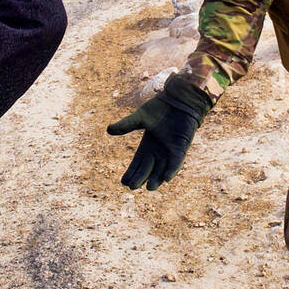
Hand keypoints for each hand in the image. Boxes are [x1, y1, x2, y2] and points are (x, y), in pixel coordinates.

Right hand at [108, 74, 211, 190]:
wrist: (179, 100)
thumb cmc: (160, 108)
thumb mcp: (140, 117)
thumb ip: (126, 125)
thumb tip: (108, 130)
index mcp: (147, 147)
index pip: (137, 164)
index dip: (131, 173)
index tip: (124, 182)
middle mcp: (158, 152)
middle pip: (147, 169)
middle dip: (140, 178)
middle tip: (132, 186)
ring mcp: (170, 151)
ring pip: (162, 169)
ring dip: (156, 179)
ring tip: (149, 188)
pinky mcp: (181, 148)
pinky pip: (176, 162)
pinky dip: (172, 170)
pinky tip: (167, 179)